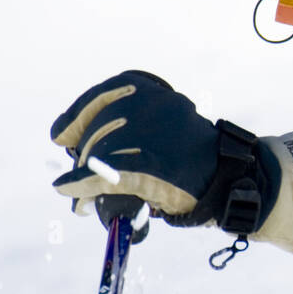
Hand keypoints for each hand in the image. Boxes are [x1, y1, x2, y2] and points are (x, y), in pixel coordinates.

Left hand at [51, 69, 292, 255]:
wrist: (231, 176)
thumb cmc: (194, 156)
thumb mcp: (162, 127)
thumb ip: (128, 128)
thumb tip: (77, 144)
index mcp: (148, 90)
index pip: (101, 97)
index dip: (76, 118)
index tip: (61, 136)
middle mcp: (142, 105)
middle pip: (97, 133)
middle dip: (84, 159)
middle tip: (76, 181)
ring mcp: (143, 134)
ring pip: (98, 157)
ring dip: (83, 180)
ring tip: (81, 203)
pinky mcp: (142, 165)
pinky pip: (102, 177)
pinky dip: (82, 188)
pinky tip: (74, 197)